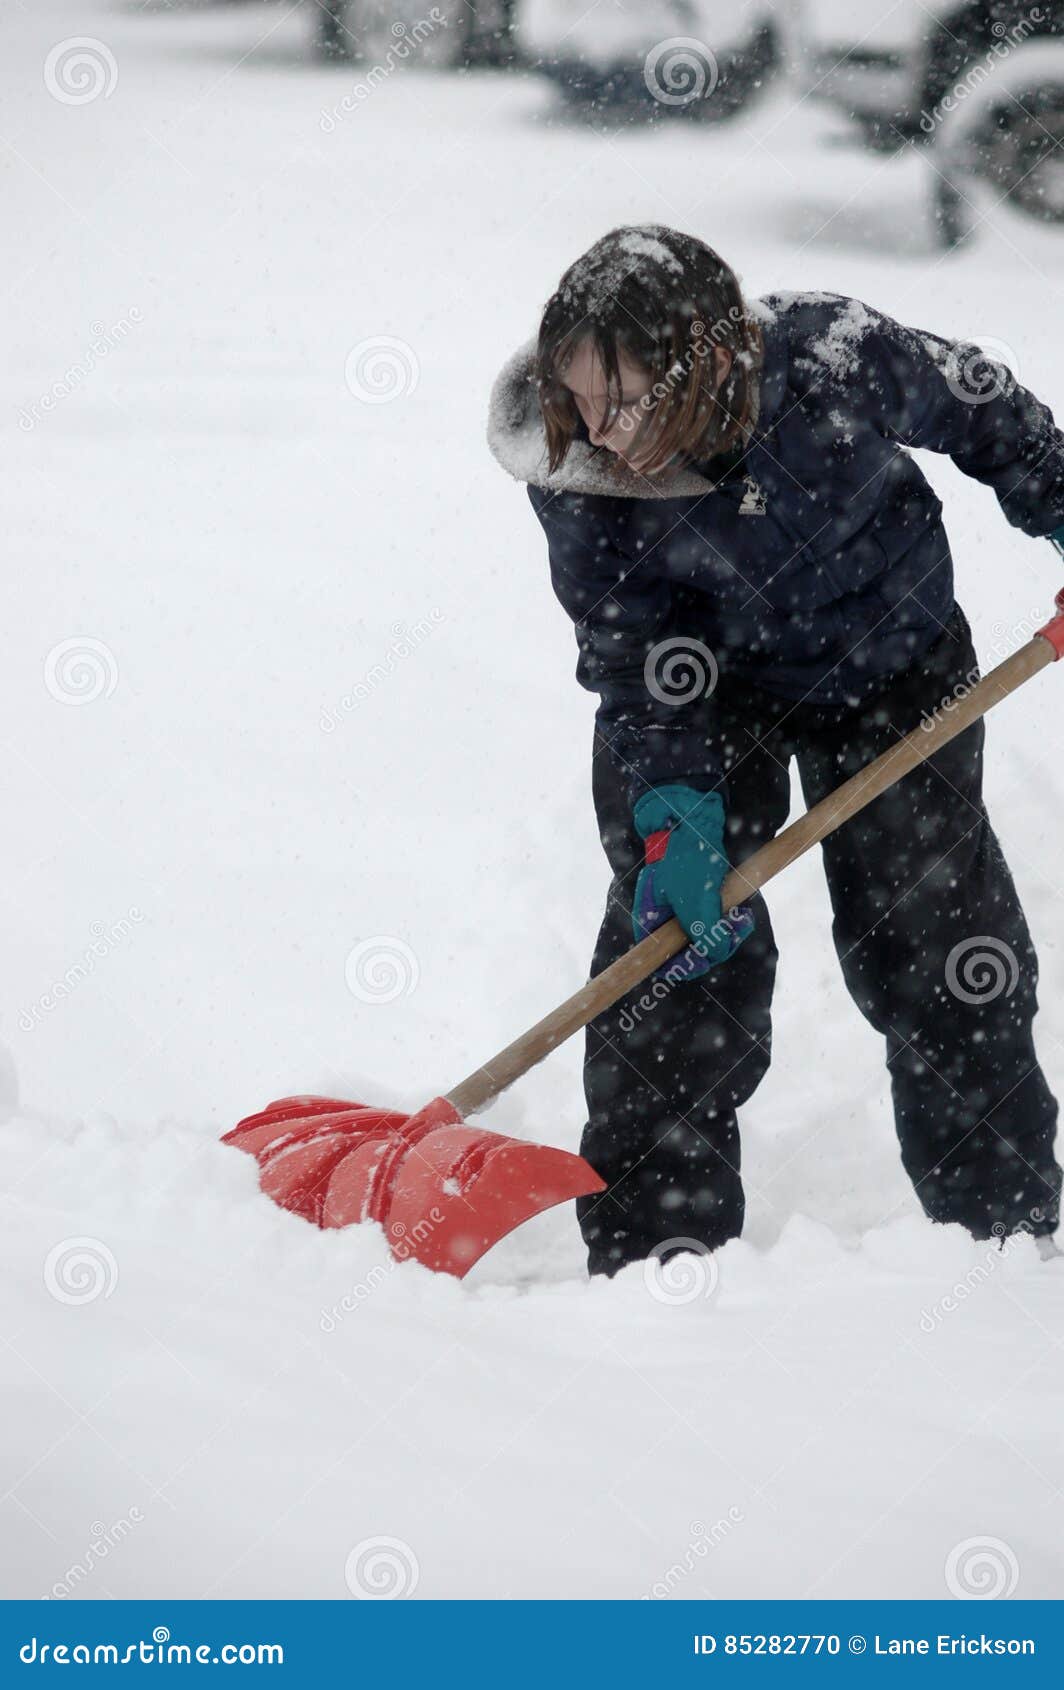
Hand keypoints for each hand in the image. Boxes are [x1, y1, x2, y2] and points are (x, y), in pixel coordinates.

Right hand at [632, 783, 753, 977]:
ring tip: (742, 920)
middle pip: (688, 954)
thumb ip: (705, 934)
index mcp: (650, 919)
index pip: (659, 961)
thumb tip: (716, 954)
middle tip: (732, 933)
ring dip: (728, 936)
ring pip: (708, 941)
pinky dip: (732, 924)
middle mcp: (665, 919)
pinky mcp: (703, 903)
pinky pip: (718, 926)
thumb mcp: (697, 900)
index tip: (701, 959)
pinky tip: (742, 914)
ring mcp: (684, 911)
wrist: (699, 820)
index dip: (680, 968)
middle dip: (714, 948)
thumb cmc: (689, 857)